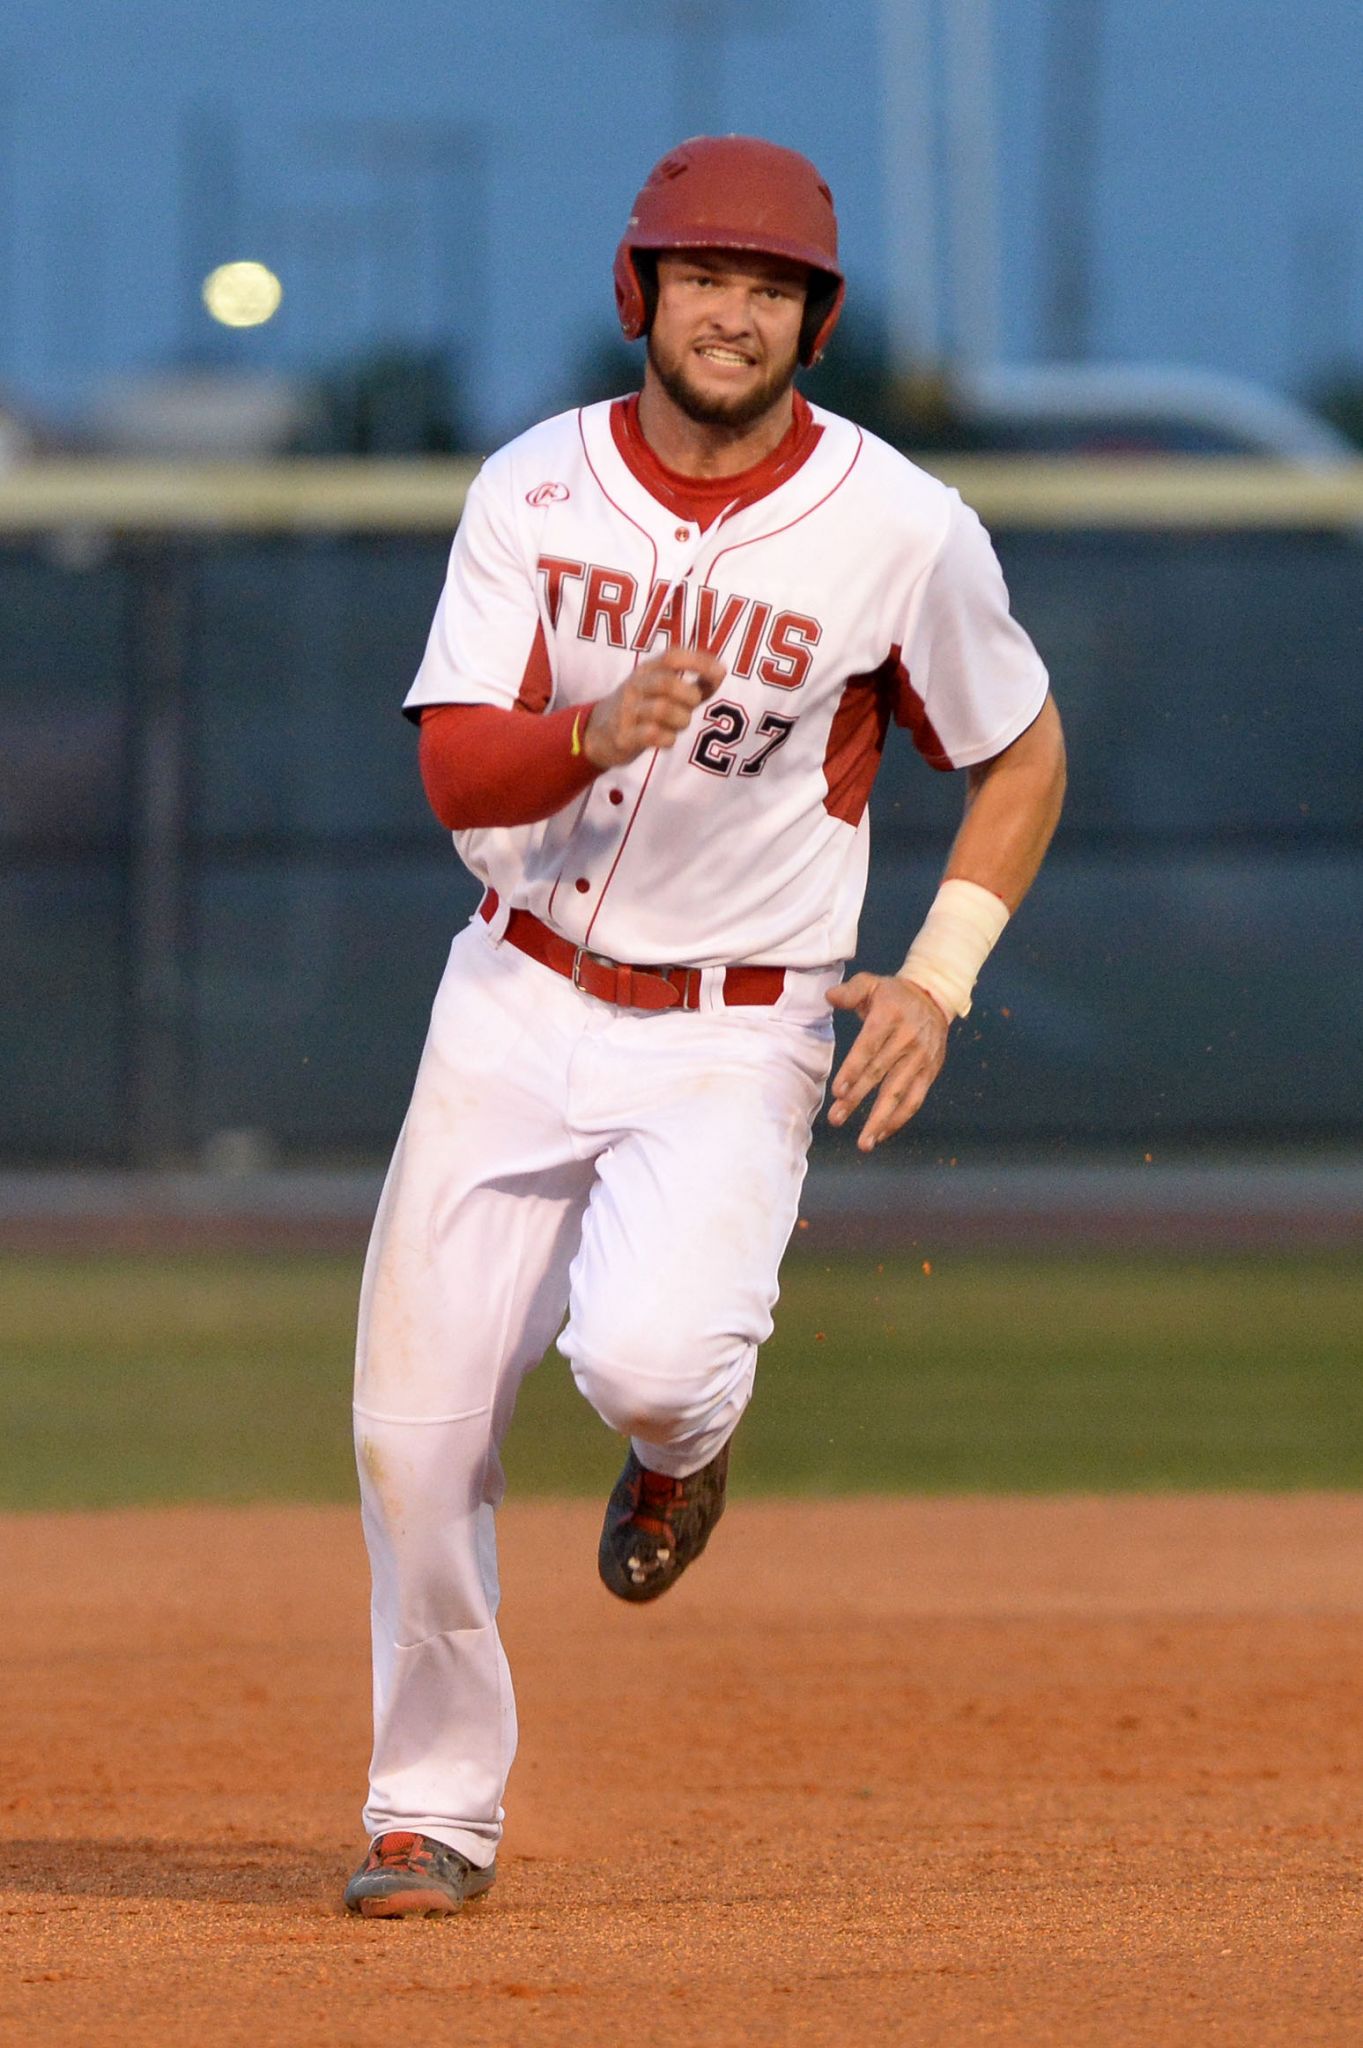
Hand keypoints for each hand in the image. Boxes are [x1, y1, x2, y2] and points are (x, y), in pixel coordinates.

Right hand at [583, 644, 725, 769]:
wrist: (598, 733)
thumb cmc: (642, 709)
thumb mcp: (665, 690)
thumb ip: (695, 684)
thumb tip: (721, 672)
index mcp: (648, 670)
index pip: (673, 656)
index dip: (699, 661)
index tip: (720, 672)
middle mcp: (636, 686)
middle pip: (667, 683)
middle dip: (689, 696)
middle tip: (692, 706)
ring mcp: (627, 711)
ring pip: (661, 710)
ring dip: (681, 720)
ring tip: (678, 725)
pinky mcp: (623, 736)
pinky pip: (651, 735)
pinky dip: (667, 739)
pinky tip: (666, 739)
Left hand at [825, 974, 949, 1151]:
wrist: (934, 998)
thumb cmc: (893, 995)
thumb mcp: (872, 983)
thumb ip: (850, 991)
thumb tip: (829, 996)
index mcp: (889, 1017)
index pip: (869, 1047)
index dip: (854, 1070)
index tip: (838, 1091)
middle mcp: (907, 1039)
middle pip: (880, 1074)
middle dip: (857, 1099)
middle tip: (836, 1119)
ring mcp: (921, 1058)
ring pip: (899, 1093)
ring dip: (880, 1119)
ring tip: (863, 1143)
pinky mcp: (930, 1072)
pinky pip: (915, 1100)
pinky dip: (899, 1120)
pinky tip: (881, 1134)